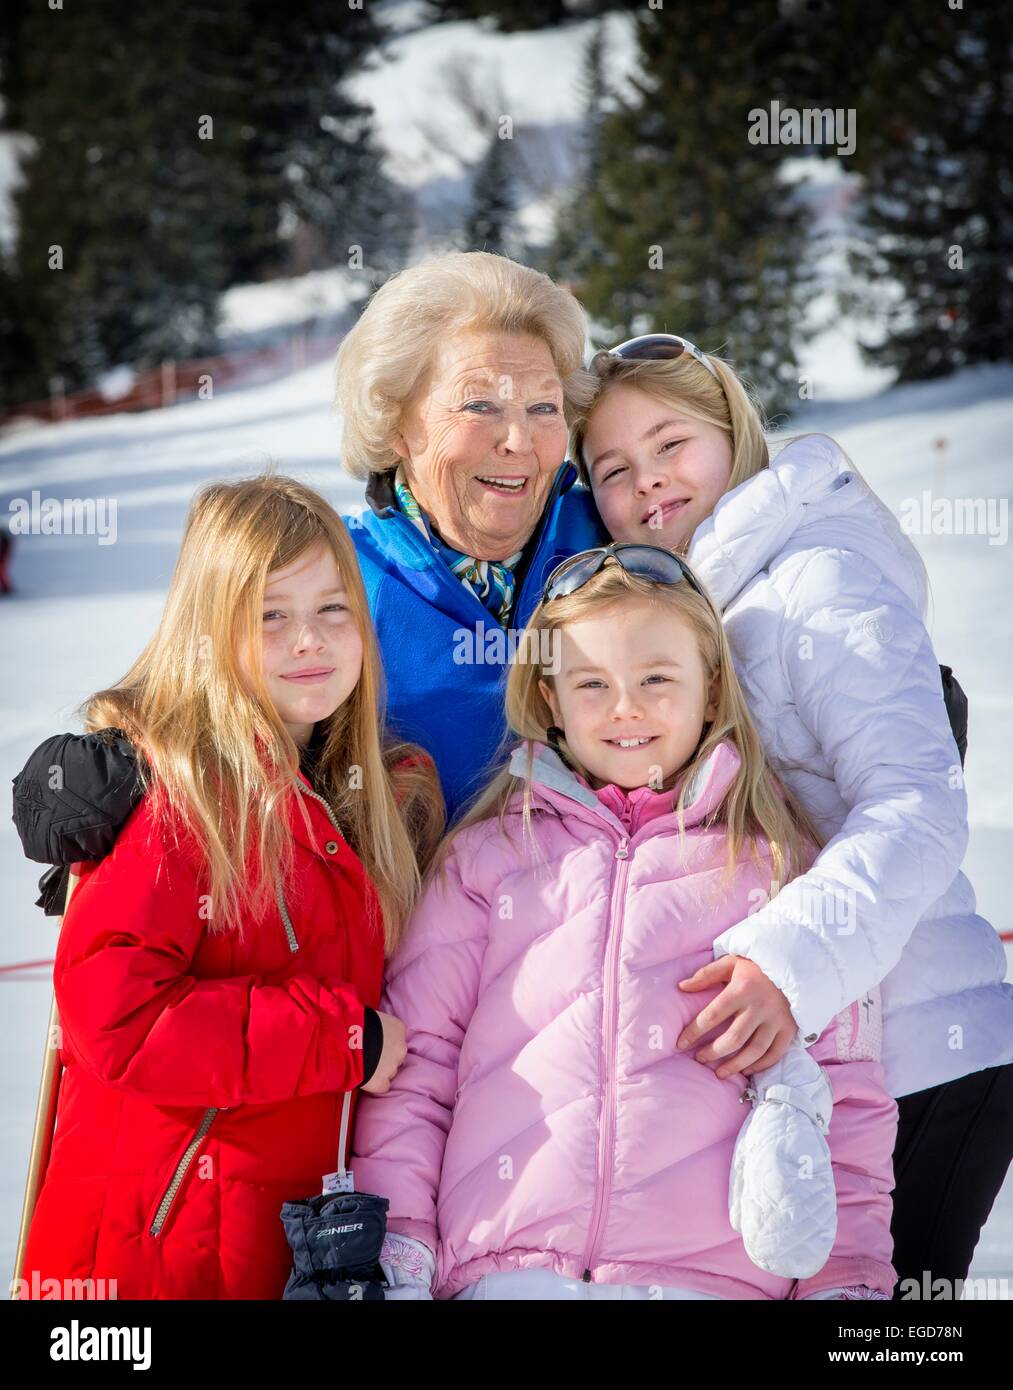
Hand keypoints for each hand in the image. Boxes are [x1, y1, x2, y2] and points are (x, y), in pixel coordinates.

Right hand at [360, 1010, 406, 1094]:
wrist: (344, 1041)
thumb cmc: (353, 1022)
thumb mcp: (370, 1017)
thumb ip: (376, 1025)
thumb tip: (370, 1028)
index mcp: (398, 1029)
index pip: (396, 1039)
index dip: (384, 1043)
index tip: (374, 1044)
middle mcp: (400, 1047)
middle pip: (396, 1056)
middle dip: (385, 1057)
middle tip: (369, 1056)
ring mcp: (392, 1066)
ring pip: (390, 1071)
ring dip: (380, 1070)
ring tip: (364, 1066)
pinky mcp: (382, 1082)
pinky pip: (383, 1086)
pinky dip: (375, 1084)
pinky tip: (364, 1078)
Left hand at [676, 956, 795, 1077]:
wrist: (796, 964)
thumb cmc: (757, 964)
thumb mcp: (730, 962)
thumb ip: (706, 975)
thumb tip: (682, 987)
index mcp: (742, 988)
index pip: (712, 1015)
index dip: (694, 1032)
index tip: (680, 1043)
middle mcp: (760, 1006)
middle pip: (733, 1038)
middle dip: (713, 1052)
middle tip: (700, 1059)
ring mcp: (776, 1020)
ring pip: (754, 1050)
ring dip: (735, 1065)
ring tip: (719, 1072)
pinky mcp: (790, 1028)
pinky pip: (775, 1054)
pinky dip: (760, 1065)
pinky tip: (746, 1069)